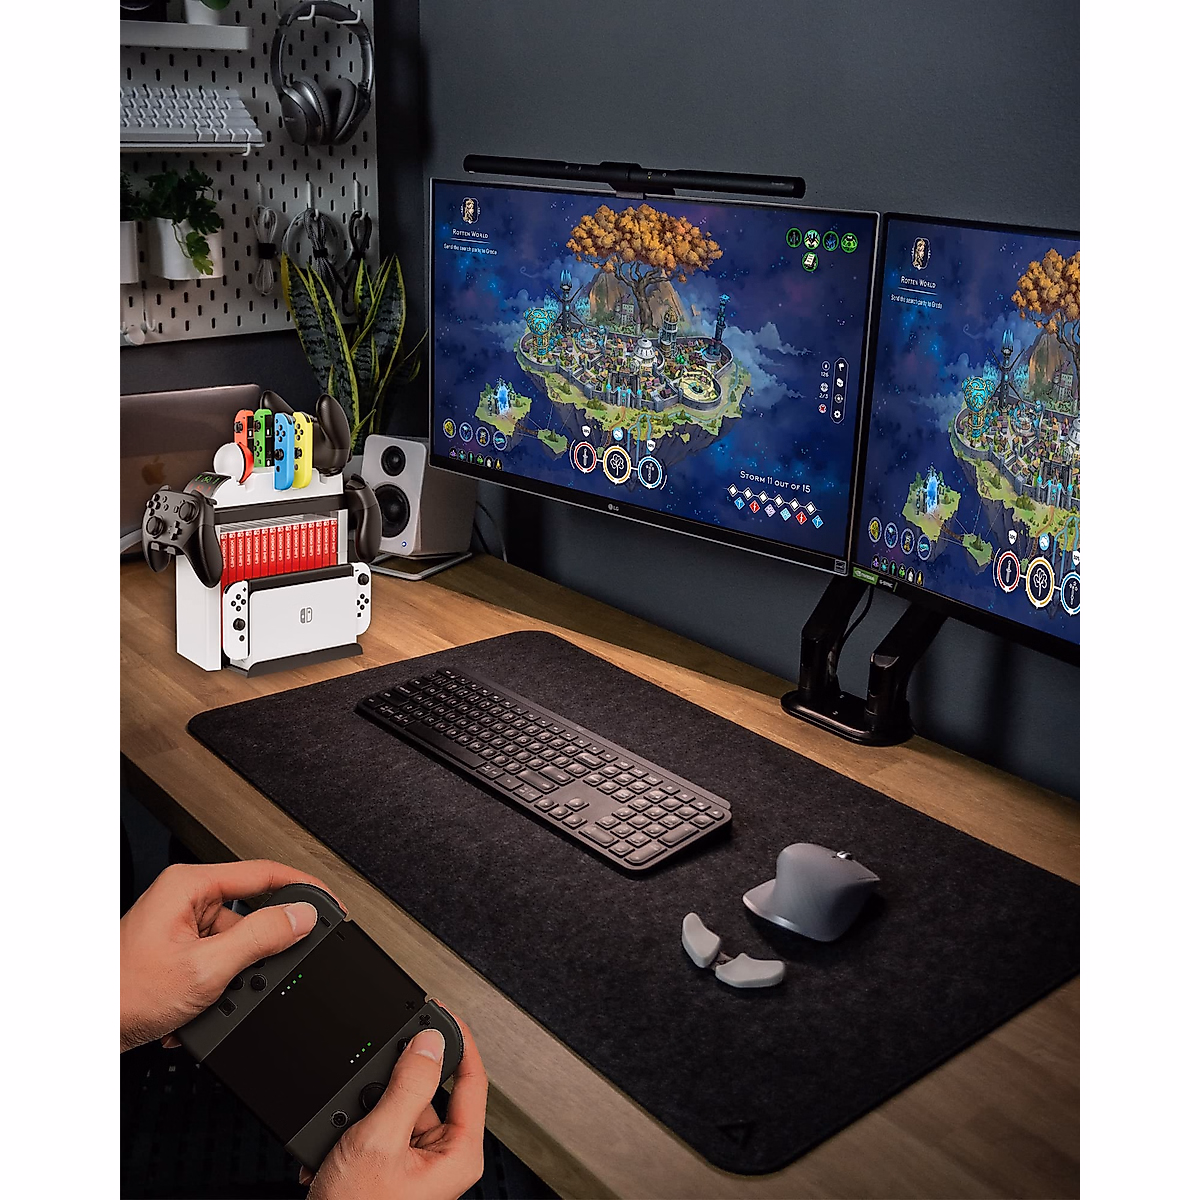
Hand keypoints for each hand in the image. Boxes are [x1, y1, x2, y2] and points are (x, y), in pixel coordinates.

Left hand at [120, 859, 335, 1051]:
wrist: (84, 1031)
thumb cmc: (122, 994)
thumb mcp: (207, 968)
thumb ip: (260, 937)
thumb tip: (301, 917)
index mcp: (190, 885)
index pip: (265, 873)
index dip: (304, 889)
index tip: (331, 905)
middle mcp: (184, 898)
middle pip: (252, 913)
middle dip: (259, 950)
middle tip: (268, 971)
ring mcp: (180, 925)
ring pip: (236, 943)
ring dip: (232, 976)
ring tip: (212, 998)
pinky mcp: (177, 951)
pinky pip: (217, 960)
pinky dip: (216, 987)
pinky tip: (199, 1005)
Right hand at [305, 1013, 487, 1199]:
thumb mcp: (379, 1140)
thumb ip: (407, 1086)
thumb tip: (429, 1041)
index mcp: (459, 1153)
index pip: (472, 1078)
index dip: (459, 1039)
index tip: (443, 1010)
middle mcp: (443, 1158)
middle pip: (429, 1090)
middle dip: (396, 1081)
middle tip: (375, 1075)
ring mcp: (417, 1164)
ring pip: (399, 1107)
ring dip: (368, 1110)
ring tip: (347, 1130)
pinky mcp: (392, 1167)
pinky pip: (381, 1128)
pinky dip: (357, 1128)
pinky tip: (338, 1143)